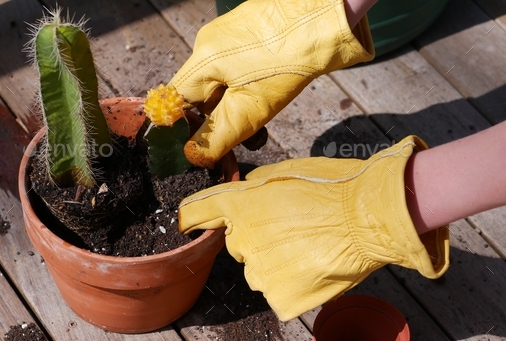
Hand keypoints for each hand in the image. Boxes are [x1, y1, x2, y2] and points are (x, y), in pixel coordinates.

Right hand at [170, 0, 373, 167]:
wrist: (329, 20)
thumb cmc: (290, 63)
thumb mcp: (250, 110)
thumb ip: (217, 136)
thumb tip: (193, 155)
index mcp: (203, 59)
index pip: (177, 100)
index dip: (186, 126)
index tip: (204, 144)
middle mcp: (209, 42)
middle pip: (201, 92)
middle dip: (220, 119)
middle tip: (246, 136)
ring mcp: (228, 33)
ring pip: (222, 81)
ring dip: (237, 106)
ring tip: (263, 121)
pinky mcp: (248, 30)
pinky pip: (237, 66)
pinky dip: (247, 87)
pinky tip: (269, 93)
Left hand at [178, 137, 448, 320]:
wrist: (369, 218)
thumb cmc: (333, 188)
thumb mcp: (288, 172)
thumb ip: (255, 187)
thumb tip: (242, 192)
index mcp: (239, 207)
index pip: (195, 214)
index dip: (189, 218)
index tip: (184, 224)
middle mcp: (241, 241)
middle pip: (237, 245)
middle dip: (256, 239)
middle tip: (292, 230)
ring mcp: (260, 274)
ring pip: (258, 271)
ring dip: (275, 264)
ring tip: (308, 249)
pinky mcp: (280, 299)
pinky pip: (277, 293)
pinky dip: (292, 286)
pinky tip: (313, 269)